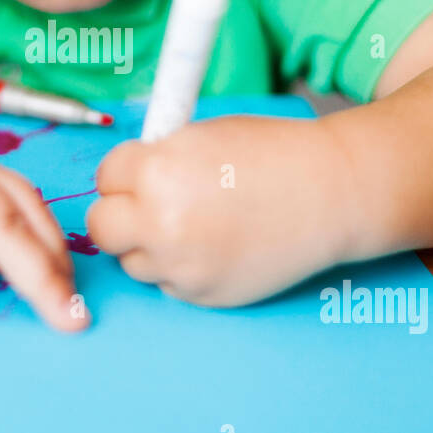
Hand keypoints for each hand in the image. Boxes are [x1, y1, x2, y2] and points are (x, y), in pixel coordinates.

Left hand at [87, 115, 358, 305]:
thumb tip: (124, 180)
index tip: (143, 172)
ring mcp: (181, 267)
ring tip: (194, 224)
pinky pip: (168, 284)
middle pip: (102, 228)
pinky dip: (181, 269)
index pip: (105, 176)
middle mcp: (160, 224)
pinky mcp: (202, 296)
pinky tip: (215, 246)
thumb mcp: (201, 136)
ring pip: (132, 262)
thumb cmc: (272, 155)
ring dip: (150, 246)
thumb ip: (157, 159)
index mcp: (156, 173)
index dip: (125, 172)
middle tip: (148, 205)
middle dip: (120, 213)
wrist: (330, 194)